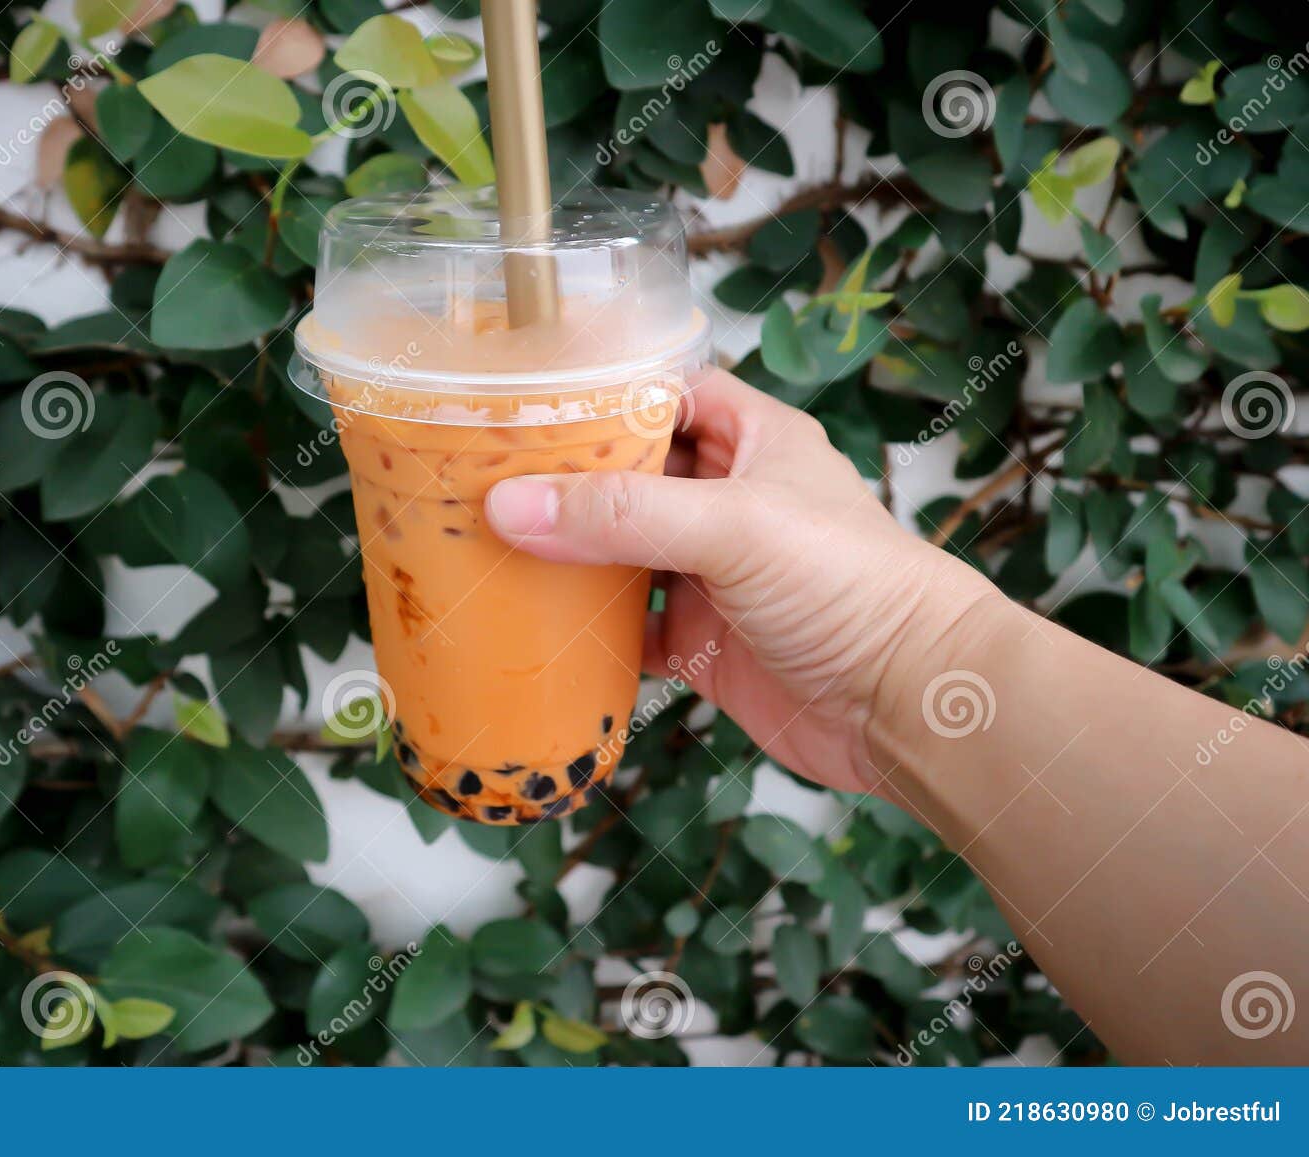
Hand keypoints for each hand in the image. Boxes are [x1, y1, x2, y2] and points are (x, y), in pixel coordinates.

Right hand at [485, 367, 998, 793]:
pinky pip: (635, 632)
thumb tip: (511, 506)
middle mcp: (731, 505)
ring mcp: (716, 579)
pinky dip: (594, 633)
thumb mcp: (733, 527)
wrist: (909, 706)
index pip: (668, 395)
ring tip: (493, 549)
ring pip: (625, 556)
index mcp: (754, 444)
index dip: (606, 396)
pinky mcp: (707, 647)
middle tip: (486, 479)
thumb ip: (622, 513)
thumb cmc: (852, 587)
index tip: (528, 405)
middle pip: (633, 478)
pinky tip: (543, 630)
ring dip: (572, 559)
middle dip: (568, 482)